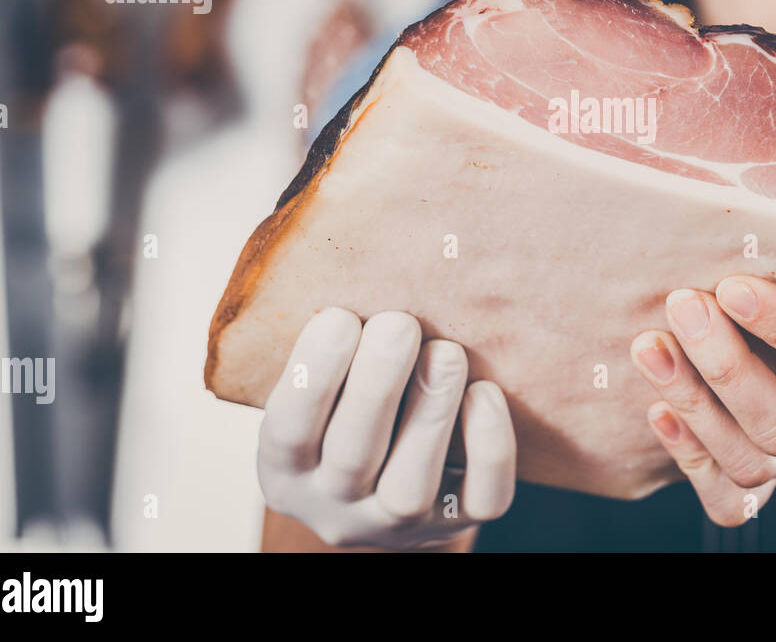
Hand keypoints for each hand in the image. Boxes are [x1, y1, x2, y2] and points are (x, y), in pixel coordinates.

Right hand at [258, 308, 515, 548]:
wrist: (389, 487)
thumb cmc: (347, 409)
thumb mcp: (318, 389)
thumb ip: (328, 347)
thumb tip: (357, 250)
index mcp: (287, 470)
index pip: (288, 431)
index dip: (312, 375)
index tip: (338, 315)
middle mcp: (336, 508)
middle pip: (353, 456)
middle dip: (377, 385)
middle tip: (399, 323)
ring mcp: (397, 525)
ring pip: (412, 486)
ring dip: (431, 412)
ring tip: (446, 351)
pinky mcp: (456, 523)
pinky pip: (480, 501)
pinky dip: (488, 448)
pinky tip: (486, 393)